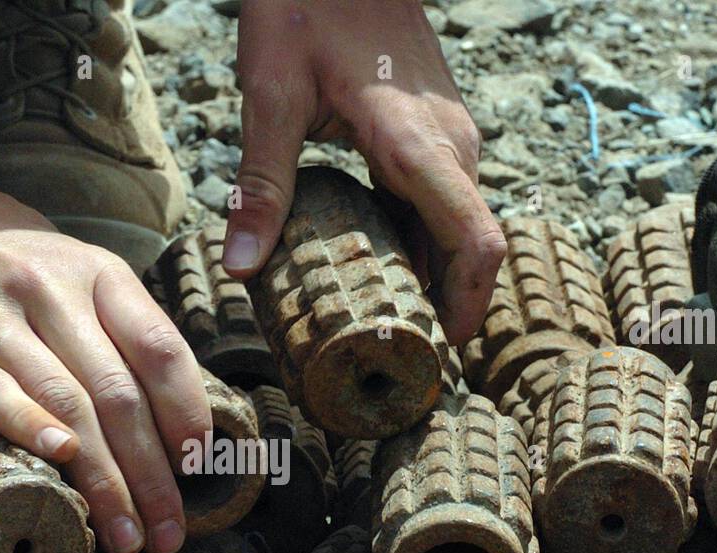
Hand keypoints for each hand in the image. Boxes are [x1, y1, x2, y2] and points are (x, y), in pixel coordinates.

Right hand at [0, 170, 211, 552]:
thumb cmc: (1, 257)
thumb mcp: (73, 268)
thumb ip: (119, 327)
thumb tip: (175, 413)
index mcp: (97, 274)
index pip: (160, 350)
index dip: (186, 414)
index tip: (198, 469)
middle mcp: (51, 290)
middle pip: (117, 393)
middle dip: (151, 475)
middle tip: (167, 534)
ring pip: (64, 403)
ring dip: (102, 479)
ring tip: (124, 534)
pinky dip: (28, 427)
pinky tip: (60, 463)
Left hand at [220, 0, 504, 345]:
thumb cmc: (306, 6)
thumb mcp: (270, 95)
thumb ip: (262, 183)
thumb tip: (240, 266)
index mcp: (418, 145)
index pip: (475, 242)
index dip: (467, 306)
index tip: (439, 351)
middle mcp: (452, 144)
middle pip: (471, 246)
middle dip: (444, 304)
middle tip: (393, 353)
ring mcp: (451, 136)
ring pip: (459, 225)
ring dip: (431, 275)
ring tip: (382, 319)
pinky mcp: (438, 131)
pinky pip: (444, 201)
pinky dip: (420, 241)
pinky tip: (376, 264)